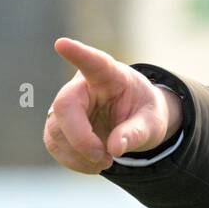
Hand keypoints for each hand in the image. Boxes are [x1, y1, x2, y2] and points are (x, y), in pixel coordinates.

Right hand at [44, 38, 182, 174]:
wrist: (136, 120)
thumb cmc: (145, 113)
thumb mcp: (154, 122)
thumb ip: (137, 132)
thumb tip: (115, 148)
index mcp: (110, 75)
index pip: (93, 63)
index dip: (78, 54)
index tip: (62, 44)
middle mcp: (82, 86)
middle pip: (65, 106)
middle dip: (81, 138)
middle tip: (106, 158)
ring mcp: (66, 105)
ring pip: (56, 130)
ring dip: (79, 154)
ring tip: (106, 162)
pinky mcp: (58, 125)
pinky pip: (54, 145)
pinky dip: (74, 161)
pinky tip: (93, 163)